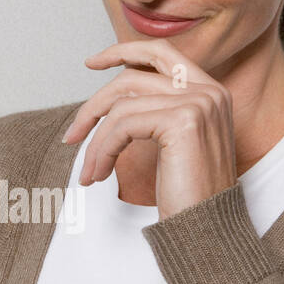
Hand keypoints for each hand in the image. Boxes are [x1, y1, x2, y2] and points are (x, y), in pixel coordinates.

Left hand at [61, 39, 237, 219]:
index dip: (123, 52)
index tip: (91, 63)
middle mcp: (209, 91)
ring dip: (96, 142)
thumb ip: (155, 112)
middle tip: (72, 135)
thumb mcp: (173, 145)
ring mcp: (198, 104)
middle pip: (133, 76)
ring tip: (89, 172)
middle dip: (94, 105)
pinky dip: (102, 151)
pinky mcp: (183, 121)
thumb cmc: (188, 195)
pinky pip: (122, 126)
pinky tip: (99, 175)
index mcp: (211, 92)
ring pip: (122, 106)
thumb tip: (110, 99)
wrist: (205, 231)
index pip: (162, 53)